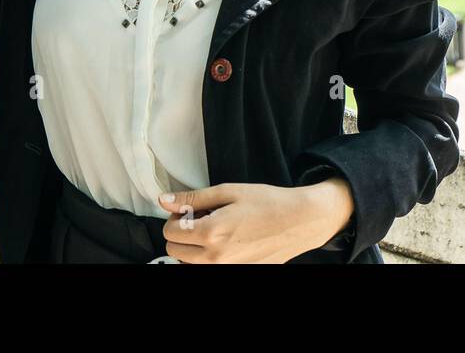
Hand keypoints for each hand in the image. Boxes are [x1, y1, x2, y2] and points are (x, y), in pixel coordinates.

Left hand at [157, 181, 353, 262]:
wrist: (300, 221)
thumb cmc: (268, 202)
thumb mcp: (229, 191)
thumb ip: (193, 198)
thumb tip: (164, 200)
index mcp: (211, 233)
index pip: (169, 232)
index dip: (177, 216)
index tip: (192, 209)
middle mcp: (215, 258)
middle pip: (174, 251)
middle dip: (181, 233)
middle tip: (202, 218)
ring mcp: (227, 270)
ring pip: (188, 264)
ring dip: (193, 248)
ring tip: (215, 230)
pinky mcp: (238, 274)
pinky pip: (209, 269)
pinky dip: (209, 257)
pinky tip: (227, 241)